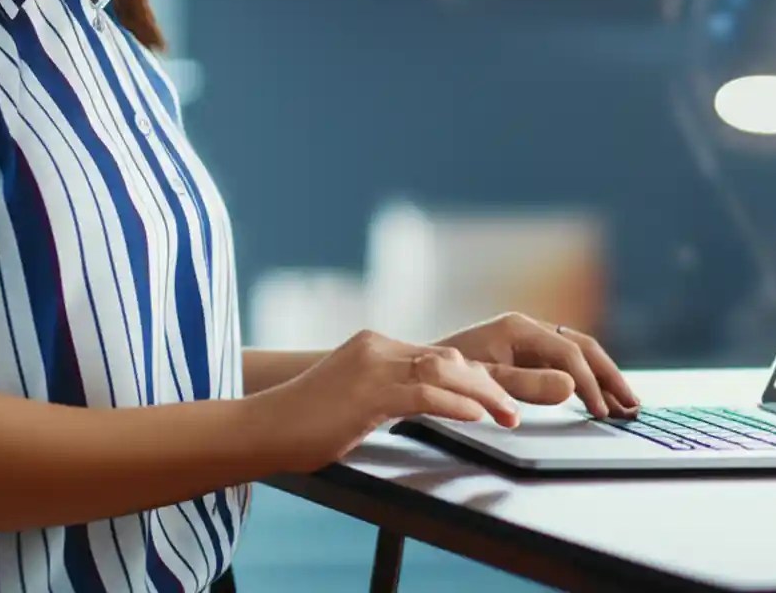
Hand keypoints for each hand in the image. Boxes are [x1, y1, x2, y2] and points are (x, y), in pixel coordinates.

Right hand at [253, 330, 519, 471]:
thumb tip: (419, 407)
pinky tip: (477, 416)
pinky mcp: (367, 391)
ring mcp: (372, 365)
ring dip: (483, 395)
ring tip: (509, 415)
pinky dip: (456, 404)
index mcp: (375, 346)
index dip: (474, 377)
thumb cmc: (302, 425)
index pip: (437, 356)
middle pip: (449, 359)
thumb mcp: (352, 401)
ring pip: (444, 371)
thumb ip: (385, 395)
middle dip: (488, 384)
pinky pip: (424, 393)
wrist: (261, 429)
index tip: (499, 397)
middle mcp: (377, 347)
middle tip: (514, 409)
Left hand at [436, 313, 638, 418]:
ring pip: (577, 354)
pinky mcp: (524, 354)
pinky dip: (585, 380)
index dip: (591, 383)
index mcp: (519, 328)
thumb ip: (526, 385)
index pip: (569, 354)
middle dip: (609, 377)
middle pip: (582, 347)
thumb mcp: (483, 382)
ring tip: (625, 404)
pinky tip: (596, 397)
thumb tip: (571, 385)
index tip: (603, 412)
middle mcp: (527, 328)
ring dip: (602, 378)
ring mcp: (527, 339)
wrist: (417, 372)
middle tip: (633, 406)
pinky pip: (565, 363)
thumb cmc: (443, 377)